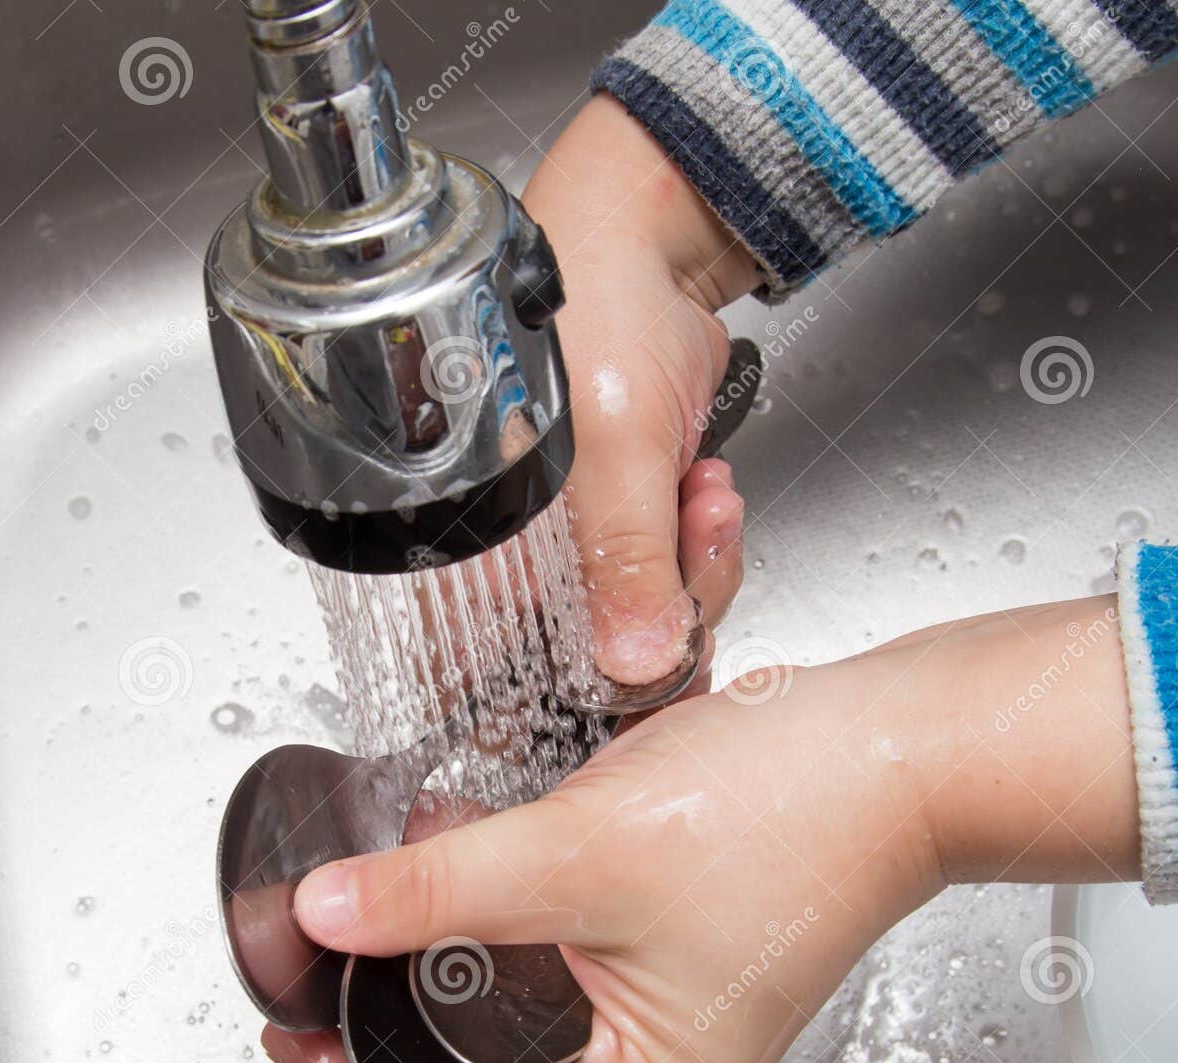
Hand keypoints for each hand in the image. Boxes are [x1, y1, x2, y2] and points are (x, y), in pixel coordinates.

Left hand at [261, 597, 1139, 1062]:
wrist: (906, 744)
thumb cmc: (795, 817)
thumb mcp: (583, 855)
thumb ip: (444, 889)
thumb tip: (328, 915)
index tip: (292, 1043)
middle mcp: (664, 1056)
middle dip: (399, 1024)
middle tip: (320, 983)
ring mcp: (680, 996)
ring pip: (531, 1001)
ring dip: (453, 960)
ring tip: (378, 923)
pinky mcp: (686, 931)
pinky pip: (571, 944)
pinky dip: (511, 912)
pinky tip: (473, 859)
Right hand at [523, 95, 760, 685]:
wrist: (649, 251)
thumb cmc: (591, 316)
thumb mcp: (615, 448)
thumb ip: (627, 563)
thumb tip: (634, 666)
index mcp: (470, 561)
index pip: (503, 688)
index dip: (577, 697)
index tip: (645, 672)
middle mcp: (514, 574)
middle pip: (592, 670)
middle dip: (667, 613)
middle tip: (693, 538)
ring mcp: (575, 557)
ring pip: (647, 635)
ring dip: (698, 569)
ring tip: (704, 493)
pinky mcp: (628, 536)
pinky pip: (677, 589)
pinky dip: (706, 547)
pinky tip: (707, 488)